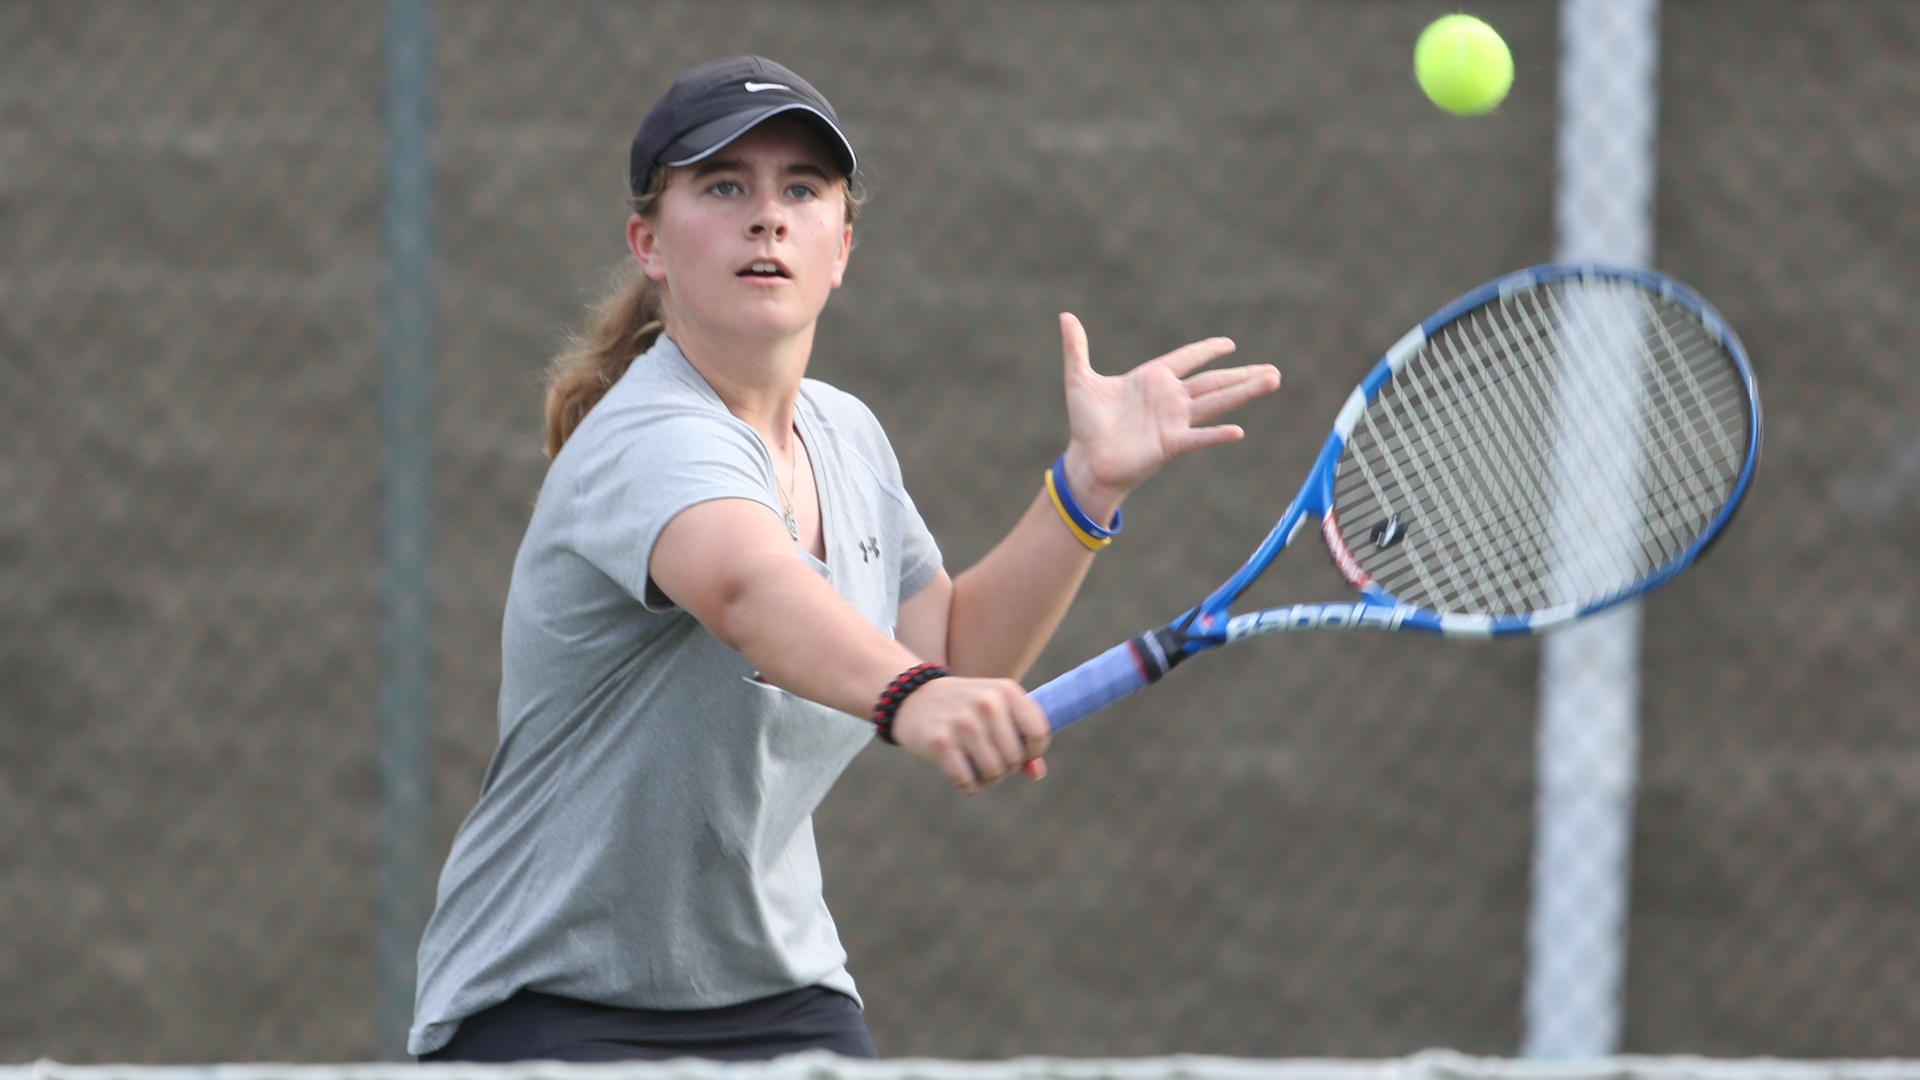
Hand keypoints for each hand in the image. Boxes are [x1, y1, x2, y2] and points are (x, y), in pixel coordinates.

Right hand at [890, 675, 1051, 794]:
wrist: (912, 696)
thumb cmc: (964, 707)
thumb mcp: (995, 709)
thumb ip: (1020, 737)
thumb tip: (1036, 773)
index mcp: (1006, 690)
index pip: (1039, 733)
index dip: (1032, 752)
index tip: (1019, 752)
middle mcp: (987, 703)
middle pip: (1015, 759)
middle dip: (1005, 768)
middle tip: (988, 758)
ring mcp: (963, 722)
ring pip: (994, 773)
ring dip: (986, 778)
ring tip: (975, 765)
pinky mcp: (940, 742)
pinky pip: (968, 782)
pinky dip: (967, 786)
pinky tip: (960, 773)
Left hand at [1057, 312, 1281, 509]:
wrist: (1086, 460)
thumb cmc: (1086, 423)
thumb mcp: (1079, 379)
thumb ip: (1076, 348)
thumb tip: (1065, 315)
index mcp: (1153, 378)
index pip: (1188, 358)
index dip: (1208, 350)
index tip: (1229, 343)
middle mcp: (1170, 398)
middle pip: (1214, 381)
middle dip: (1243, 374)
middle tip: (1274, 369)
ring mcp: (1174, 421)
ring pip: (1217, 402)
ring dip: (1245, 391)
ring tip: (1273, 381)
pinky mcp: (1171, 444)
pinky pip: (1199, 437)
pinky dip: (1217, 435)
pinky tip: (1238, 431)